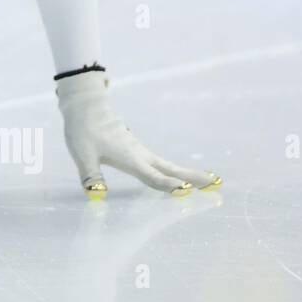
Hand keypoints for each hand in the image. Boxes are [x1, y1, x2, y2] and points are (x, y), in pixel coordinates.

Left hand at [57, 71, 221, 197]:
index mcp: (130, 158)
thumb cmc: (83, 131)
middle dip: (193, 178)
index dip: (168, 185)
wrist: (85, 106)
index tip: (187, 191)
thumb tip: (97, 195)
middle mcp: (140, 155)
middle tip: (218, 184)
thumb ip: (91, 175)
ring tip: (207, 182)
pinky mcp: (135, 148)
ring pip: (168, 165)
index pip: (153, 176)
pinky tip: (174, 175)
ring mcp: (139, 150)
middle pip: (170, 169)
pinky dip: (173, 170)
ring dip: (187, 174)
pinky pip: (159, 163)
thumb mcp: (82, 154)